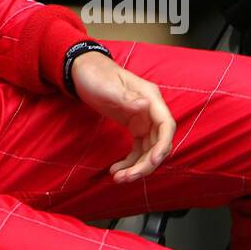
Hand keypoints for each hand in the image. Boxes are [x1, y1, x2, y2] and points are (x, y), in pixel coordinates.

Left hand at [70, 53, 175, 182]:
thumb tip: (146, 105)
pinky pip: (137, 149)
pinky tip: (116, 170)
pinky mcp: (134, 126)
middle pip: (158, 143)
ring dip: (137, 167)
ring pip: (148, 150)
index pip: (166, 125)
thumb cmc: (96, 75)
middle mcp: (150, 110)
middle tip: (127, 177)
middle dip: (146, 163)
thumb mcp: (108, 87)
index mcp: (150, 97)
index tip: (154, 161)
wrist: (83, 71)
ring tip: (119, 178)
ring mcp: (143, 120)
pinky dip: (130, 162)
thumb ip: (126, 98)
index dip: (163, 145)